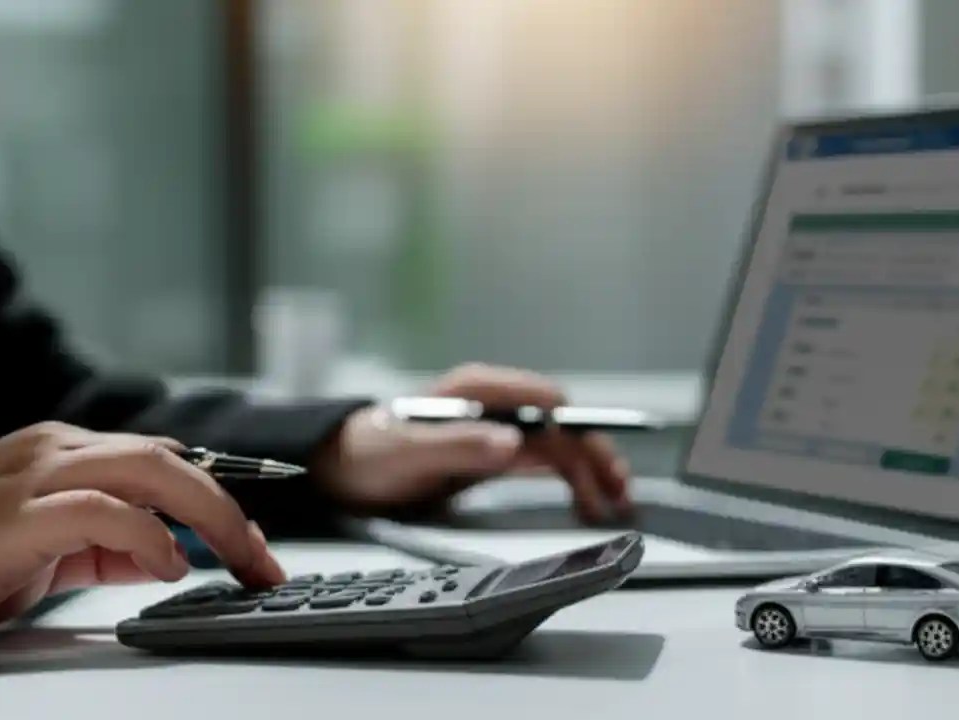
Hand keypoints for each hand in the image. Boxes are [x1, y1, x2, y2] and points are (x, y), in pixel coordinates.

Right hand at [0, 422, 283, 645]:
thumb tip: (170, 556)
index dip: (218, 500)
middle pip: (169, 459)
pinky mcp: (18, 512)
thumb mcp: (52, 549)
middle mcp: (56, 449)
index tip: (255, 547)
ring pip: (149, 469)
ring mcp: (35, 474)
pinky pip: (102, 511)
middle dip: (229, 509)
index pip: (163, 462)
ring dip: (209, 516)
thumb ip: (109, 543)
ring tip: (239, 561)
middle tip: (263, 561)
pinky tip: (168, 567)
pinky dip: (147, 536)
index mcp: (66, 451)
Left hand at [314, 364, 631, 521]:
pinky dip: (567, 479)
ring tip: (614, 501)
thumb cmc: (366, 452)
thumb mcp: (408, 452)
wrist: (339, 468)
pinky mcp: (490, 456)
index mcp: (475, 390)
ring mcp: (493, 430)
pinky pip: (541, 464)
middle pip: (558, 424)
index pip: (542, 398)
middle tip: (619, 487)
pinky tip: (586, 500)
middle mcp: (491, 405)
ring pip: (556, 446)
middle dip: (593, 452)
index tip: (598, 455)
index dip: (576, 425)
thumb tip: (510, 443)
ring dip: (588, 469)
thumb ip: (458, 445)